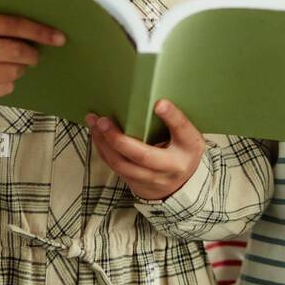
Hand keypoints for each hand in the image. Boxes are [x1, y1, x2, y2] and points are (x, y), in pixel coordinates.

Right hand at [0, 5, 64, 103]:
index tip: (58, 36)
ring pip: (11, 72)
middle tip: (36, 53)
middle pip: (13, 52)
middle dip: (32, 53)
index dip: (38, 31)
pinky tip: (2, 74)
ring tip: (17, 63)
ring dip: (21, 68)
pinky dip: (9, 81)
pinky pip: (2, 89)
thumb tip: (33, 14)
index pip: (10, 25)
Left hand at [86, 100, 205, 200]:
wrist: (182, 184)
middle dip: (119, 139)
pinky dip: (103, 150)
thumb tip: (153, 99)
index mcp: (189, 147)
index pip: (182, 130)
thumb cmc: (182, 150)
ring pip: (122, 164)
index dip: (172, 116)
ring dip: (104, 143)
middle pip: (143, 156)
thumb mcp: (187, 135)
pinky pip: (115, 167)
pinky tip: (97, 135)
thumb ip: (174, 121)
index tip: (160, 103)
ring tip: (94, 123)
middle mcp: (171, 167)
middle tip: (103, 120)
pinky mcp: (136, 184)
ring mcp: (152, 179)